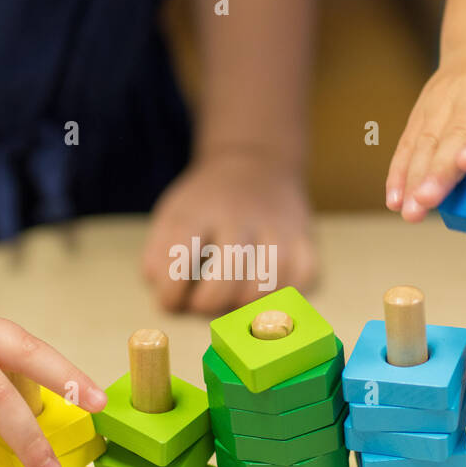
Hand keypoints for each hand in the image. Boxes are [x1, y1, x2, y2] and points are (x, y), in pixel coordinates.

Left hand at [141, 148, 316, 313]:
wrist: (255, 162)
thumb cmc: (207, 201)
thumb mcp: (173, 213)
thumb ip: (159, 252)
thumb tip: (160, 286)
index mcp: (201, 210)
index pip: (181, 255)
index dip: (172, 290)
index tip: (171, 301)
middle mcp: (242, 216)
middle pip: (229, 272)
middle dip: (209, 302)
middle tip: (202, 304)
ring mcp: (278, 227)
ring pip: (268, 281)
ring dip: (246, 302)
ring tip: (233, 299)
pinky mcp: (305, 238)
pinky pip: (302, 278)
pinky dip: (284, 294)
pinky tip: (266, 291)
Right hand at [386, 50, 465, 221]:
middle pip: (456, 136)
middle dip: (439, 172)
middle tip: (426, 202)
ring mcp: (446, 100)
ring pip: (428, 142)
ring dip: (415, 178)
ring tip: (409, 210)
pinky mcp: (423, 108)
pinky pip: (409, 142)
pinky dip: (400, 172)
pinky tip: (395, 197)